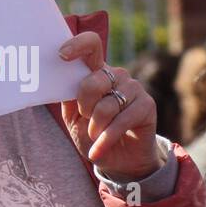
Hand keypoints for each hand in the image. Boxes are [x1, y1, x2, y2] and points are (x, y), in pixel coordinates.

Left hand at [58, 33, 165, 181]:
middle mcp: (117, 75)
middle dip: (84, 107)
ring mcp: (134, 88)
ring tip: (95, 135)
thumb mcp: (73, 117)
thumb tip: (59, 80)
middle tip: (86, 119)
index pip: (91, 46)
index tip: (62, 55)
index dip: (77, 45)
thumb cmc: (93, 135)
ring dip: (95, 127)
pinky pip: (121, 121)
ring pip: (106, 106)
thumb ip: (67, 97)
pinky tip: (98, 151)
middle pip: (93, 82)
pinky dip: (105, 140)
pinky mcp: (147, 105)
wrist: (118, 161)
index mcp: (97, 72)